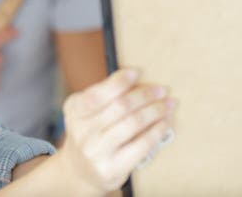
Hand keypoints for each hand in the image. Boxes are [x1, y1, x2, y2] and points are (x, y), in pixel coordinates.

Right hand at [57, 69, 175, 194]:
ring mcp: (95, 151)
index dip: (119, 82)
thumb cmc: (90, 132)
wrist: (79, 170)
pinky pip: (140, 145)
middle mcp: (81, 131)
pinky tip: (164, 123)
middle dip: (145, 95)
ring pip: (132, 124)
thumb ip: (104, 96)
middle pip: (120, 107)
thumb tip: (134, 78)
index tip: (137, 72)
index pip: (98, 94)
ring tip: (167, 104)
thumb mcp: (87, 110)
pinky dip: (156, 131)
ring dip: (154, 111)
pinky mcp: (111, 168)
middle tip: (161, 89)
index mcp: (74, 110)